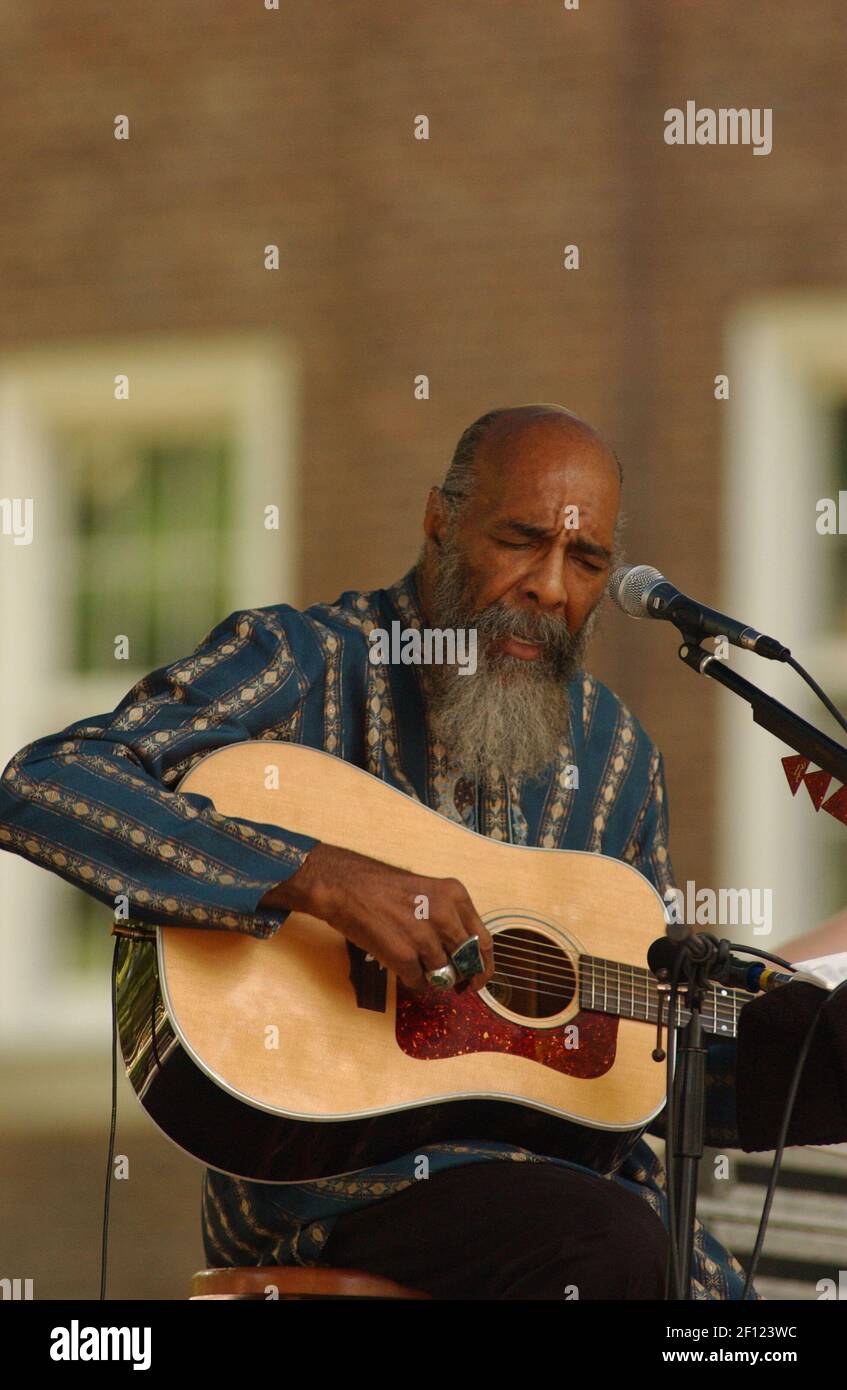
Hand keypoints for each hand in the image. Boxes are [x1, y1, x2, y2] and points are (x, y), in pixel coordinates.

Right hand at [261, 842, 494, 992]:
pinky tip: (400, 965)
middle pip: (467, 961)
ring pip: (443, 974)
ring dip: (431, 976)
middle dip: (461, 975)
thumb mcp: (429, 893)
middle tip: (451, 980)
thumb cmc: (384, 890)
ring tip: (413, 960)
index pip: (484, 940)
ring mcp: (424, 936)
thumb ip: (451, 919)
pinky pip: (419, 982)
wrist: (347, 887)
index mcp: (455, 895)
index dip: (484, 966)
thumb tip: (465, 958)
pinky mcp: (404, 955)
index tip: (479, 979)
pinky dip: (413, 981)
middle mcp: (445, 914)